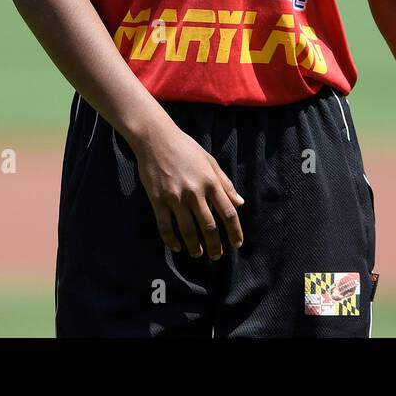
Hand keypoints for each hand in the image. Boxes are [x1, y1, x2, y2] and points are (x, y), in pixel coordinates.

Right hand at [131, 120, 243, 259]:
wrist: (156, 139)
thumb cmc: (185, 148)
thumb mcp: (210, 161)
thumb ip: (225, 183)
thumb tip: (240, 203)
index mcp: (210, 182)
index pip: (228, 213)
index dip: (235, 231)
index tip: (237, 243)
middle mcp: (195, 192)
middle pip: (209, 226)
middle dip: (215, 245)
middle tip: (217, 256)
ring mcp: (175, 197)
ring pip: (188, 231)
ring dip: (195, 247)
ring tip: (198, 254)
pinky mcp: (158, 200)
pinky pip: (165, 226)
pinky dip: (172, 240)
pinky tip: (177, 247)